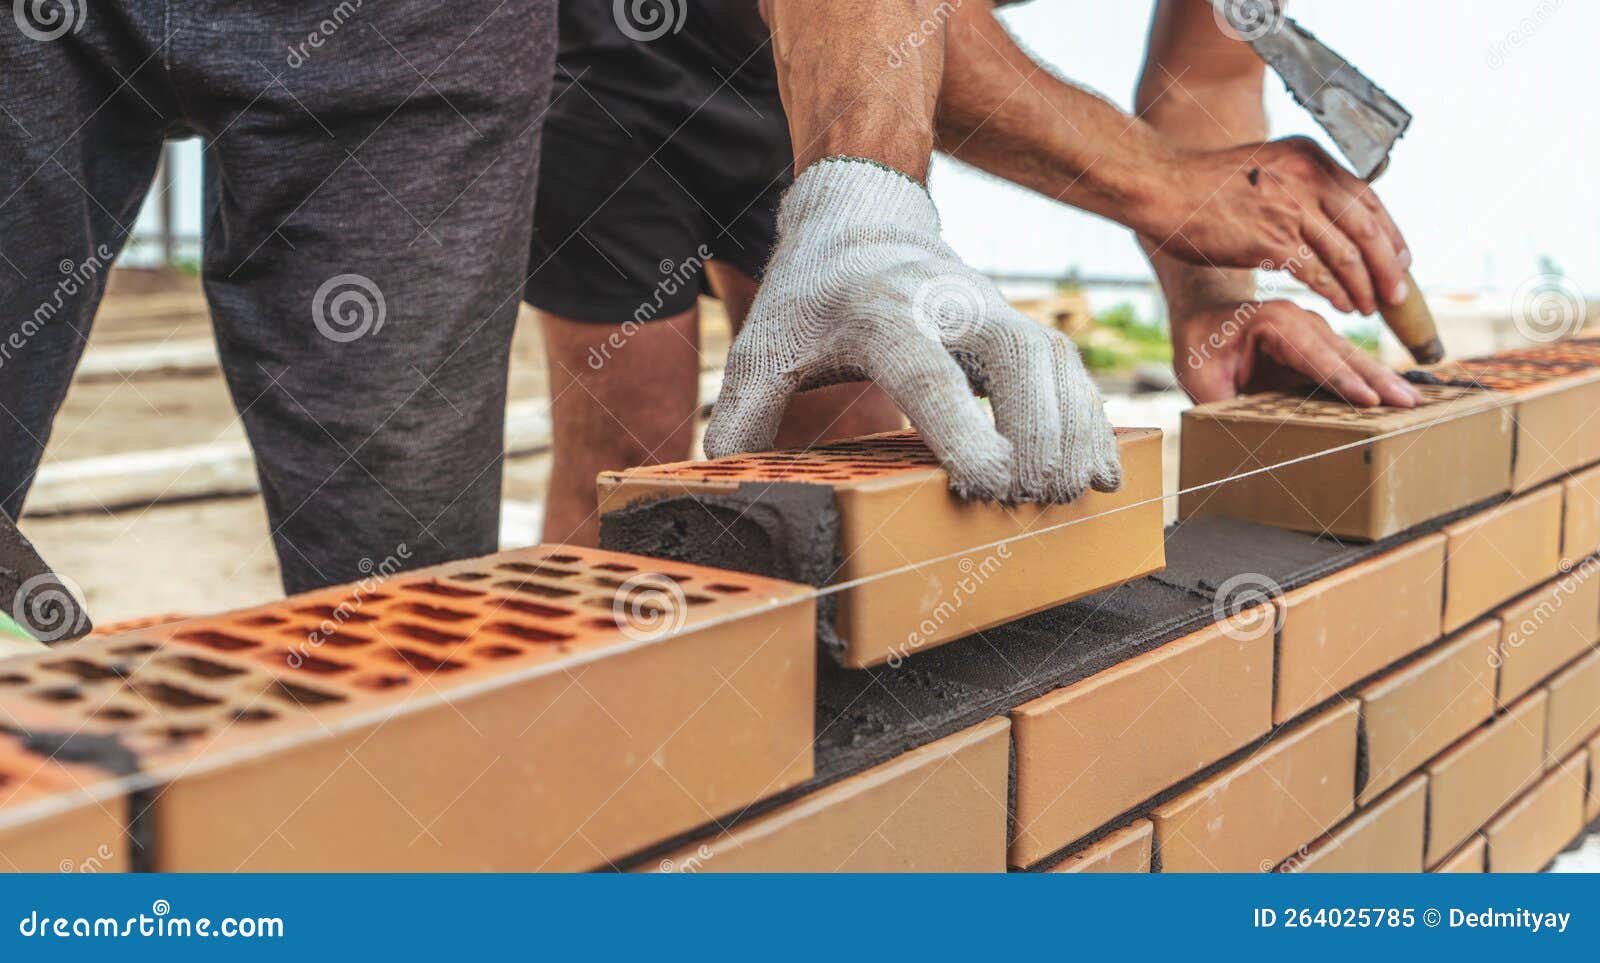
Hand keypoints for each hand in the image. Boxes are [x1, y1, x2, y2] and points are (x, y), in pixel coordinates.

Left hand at [705, 157, 1121, 502]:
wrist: (862, 217)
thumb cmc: (812, 293)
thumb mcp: (763, 343)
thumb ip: (745, 412)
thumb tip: (733, 482)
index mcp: (881, 312)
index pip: (927, 371)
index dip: (961, 427)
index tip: (986, 483)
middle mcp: (950, 305)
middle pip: (1015, 357)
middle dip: (1037, 431)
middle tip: (1032, 499)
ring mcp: (994, 310)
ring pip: (1055, 361)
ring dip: (1075, 431)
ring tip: (1073, 497)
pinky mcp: (1020, 324)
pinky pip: (1071, 369)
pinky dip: (1092, 421)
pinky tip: (1103, 472)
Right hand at [1141, 137, 1411, 316]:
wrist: (1164, 188)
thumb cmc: (1207, 185)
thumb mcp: (1267, 167)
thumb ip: (1302, 184)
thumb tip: (1336, 217)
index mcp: (1311, 157)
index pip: (1368, 198)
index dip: (1391, 234)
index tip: (1400, 260)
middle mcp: (1308, 177)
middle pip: (1367, 228)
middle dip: (1389, 266)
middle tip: (1397, 293)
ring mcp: (1290, 208)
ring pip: (1347, 254)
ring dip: (1364, 286)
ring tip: (1370, 306)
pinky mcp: (1270, 239)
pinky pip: (1318, 272)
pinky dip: (1336, 292)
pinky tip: (1342, 306)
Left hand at [1172, 299, 1422, 407]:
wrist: (1204, 317)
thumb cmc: (1200, 348)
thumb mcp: (1200, 378)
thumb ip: (1219, 404)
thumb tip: (1235, 439)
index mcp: (1273, 323)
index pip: (1313, 355)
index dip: (1341, 380)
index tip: (1369, 400)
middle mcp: (1302, 321)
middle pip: (1345, 354)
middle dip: (1378, 380)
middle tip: (1410, 404)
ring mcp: (1315, 331)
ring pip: (1353, 358)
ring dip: (1384, 380)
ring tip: (1414, 403)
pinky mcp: (1320, 345)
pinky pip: (1348, 363)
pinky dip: (1373, 379)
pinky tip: (1396, 395)